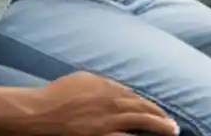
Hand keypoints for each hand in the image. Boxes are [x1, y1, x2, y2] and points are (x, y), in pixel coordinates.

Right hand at [22, 72, 177, 134]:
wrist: (37, 114)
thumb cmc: (55, 96)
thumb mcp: (82, 80)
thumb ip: (102, 84)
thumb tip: (116, 87)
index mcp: (108, 88)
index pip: (136, 97)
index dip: (149, 105)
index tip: (156, 111)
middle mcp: (112, 103)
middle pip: (144, 109)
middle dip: (161, 116)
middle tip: (173, 124)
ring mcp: (107, 122)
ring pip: (141, 123)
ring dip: (159, 127)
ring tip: (172, 131)